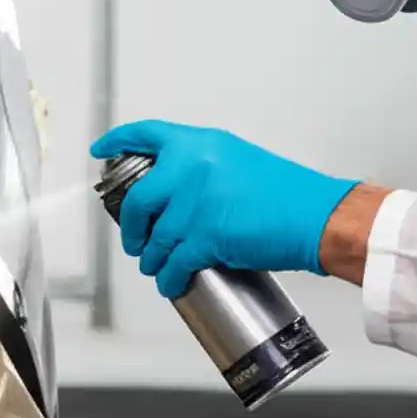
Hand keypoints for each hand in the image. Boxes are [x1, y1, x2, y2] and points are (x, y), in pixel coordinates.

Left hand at [91, 120, 358, 297]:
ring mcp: (195, 201)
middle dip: (131, 225)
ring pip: (154, 237)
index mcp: (199, 144)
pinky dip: (168, 278)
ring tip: (155, 265)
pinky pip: (173, 263)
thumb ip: (201, 168)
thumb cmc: (286, 193)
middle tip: (134, 238)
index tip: (101, 150)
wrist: (316, 216)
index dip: (118, 141)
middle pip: (138, 197)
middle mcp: (191, 166)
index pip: (146, 134)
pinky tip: (171, 282)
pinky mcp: (204, 235)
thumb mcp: (238, 160)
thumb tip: (175, 191)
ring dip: (150, 257)